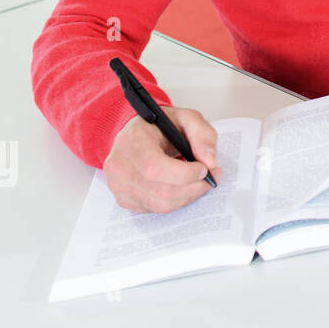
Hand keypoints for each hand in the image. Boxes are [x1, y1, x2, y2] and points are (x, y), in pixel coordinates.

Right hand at [103, 105, 220, 213]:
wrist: (138, 133)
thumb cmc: (161, 126)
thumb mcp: (187, 118)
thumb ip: (202, 135)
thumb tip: (210, 162)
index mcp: (132, 140)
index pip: (155, 168)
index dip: (184, 174)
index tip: (204, 168)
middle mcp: (119, 165)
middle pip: (161, 190)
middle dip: (193, 187)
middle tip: (210, 177)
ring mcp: (118, 185)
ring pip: (161, 204)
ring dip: (188, 196)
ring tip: (199, 181)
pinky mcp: (123, 199)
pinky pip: (156, 209)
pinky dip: (176, 201)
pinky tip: (182, 187)